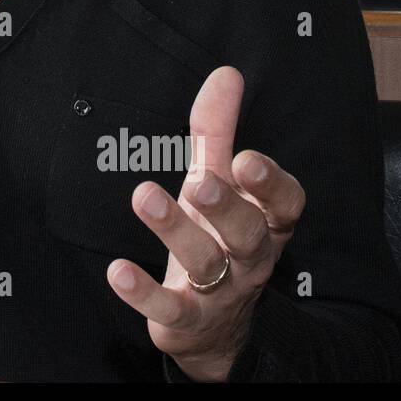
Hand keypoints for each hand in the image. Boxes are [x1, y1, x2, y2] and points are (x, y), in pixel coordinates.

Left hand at [105, 66, 305, 380]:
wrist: (216, 327)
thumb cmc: (218, 234)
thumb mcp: (219, 183)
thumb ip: (219, 132)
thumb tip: (226, 74)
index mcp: (264, 221)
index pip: (283, 204)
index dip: (270, 184)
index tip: (246, 158)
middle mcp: (248, 257)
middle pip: (246, 234)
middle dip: (225, 207)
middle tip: (199, 182)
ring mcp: (219, 292)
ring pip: (206, 264)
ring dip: (175, 232)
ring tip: (144, 197)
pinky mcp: (185, 320)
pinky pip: (169, 310)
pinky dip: (143, 293)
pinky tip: (117, 271)